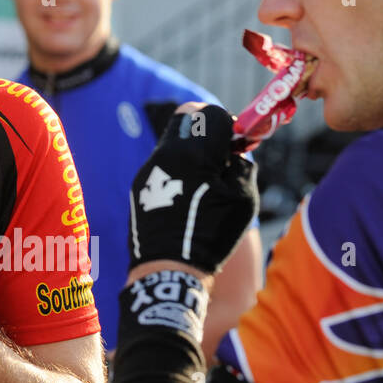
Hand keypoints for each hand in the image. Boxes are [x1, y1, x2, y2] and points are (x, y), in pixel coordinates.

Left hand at [129, 103, 258, 273]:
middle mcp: (164, 154)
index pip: (211, 114)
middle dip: (207, 126)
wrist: (167, 268)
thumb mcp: (244, 199)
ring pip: (173, 139)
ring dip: (193, 147)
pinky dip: (179, 165)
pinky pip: (162, 161)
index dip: (230, 124)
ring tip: (207, 177)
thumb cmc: (210, 235)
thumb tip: (235, 153)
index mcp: (192, 154)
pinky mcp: (138, 183)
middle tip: (222, 151)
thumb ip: (241, 166)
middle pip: (185, 117)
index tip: (239, 144)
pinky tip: (188, 192)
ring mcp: (148, 168)